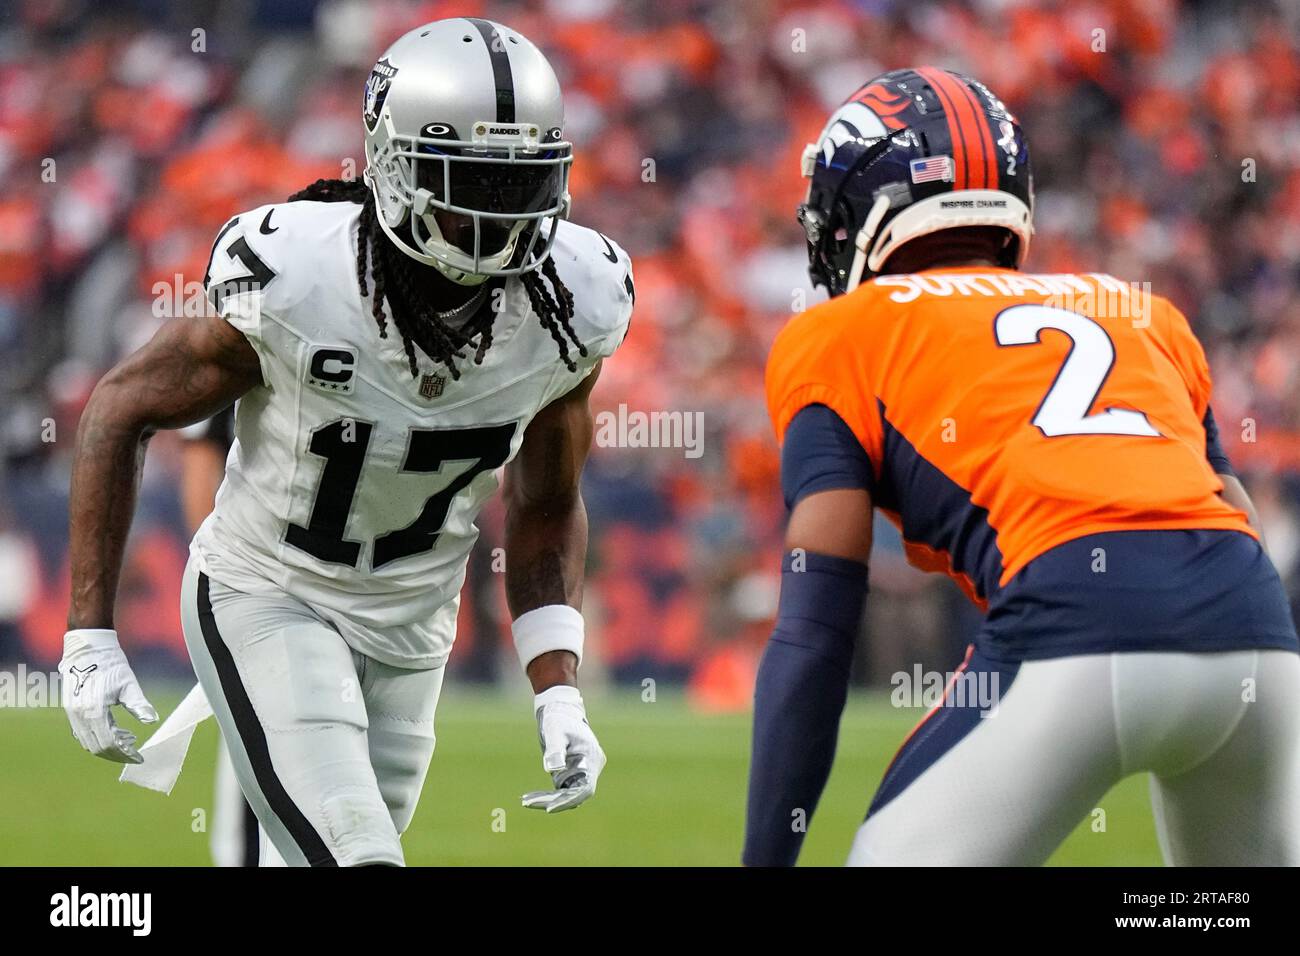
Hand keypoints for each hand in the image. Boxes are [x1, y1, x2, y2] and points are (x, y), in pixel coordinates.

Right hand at [59, 629, 157, 762]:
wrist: (87, 648)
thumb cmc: (110, 663)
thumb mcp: (128, 683)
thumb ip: (139, 704)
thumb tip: (152, 721)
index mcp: (94, 711)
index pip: (109, 743)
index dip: (125, 753)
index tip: (139, 757)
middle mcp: (79, 716)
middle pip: (97, 747)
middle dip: (117, 754)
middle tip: (134, 752)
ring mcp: (72, 714)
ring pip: (88, 742)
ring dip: (107, 746)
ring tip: (128, 741)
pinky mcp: (70, 709)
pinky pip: (81, 733)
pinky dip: (97, 738)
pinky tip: (114, 732)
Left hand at [521, 685, 604, 812]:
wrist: (559, 709)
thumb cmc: (557, 718)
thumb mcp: (554, 731)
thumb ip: (554, 750)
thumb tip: (553, 770)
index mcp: (591, 758)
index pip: (585, 788)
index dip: (568, 801)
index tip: (549, 809)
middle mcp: (591, 767)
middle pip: (575, 794)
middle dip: (552, 801)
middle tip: (527, 803)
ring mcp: (583, 771)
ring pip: (567, 794)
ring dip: (548, 799)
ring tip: (525, 800)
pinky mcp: (573, 773)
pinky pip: (562, 789)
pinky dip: (548, 794)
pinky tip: (530, 797)